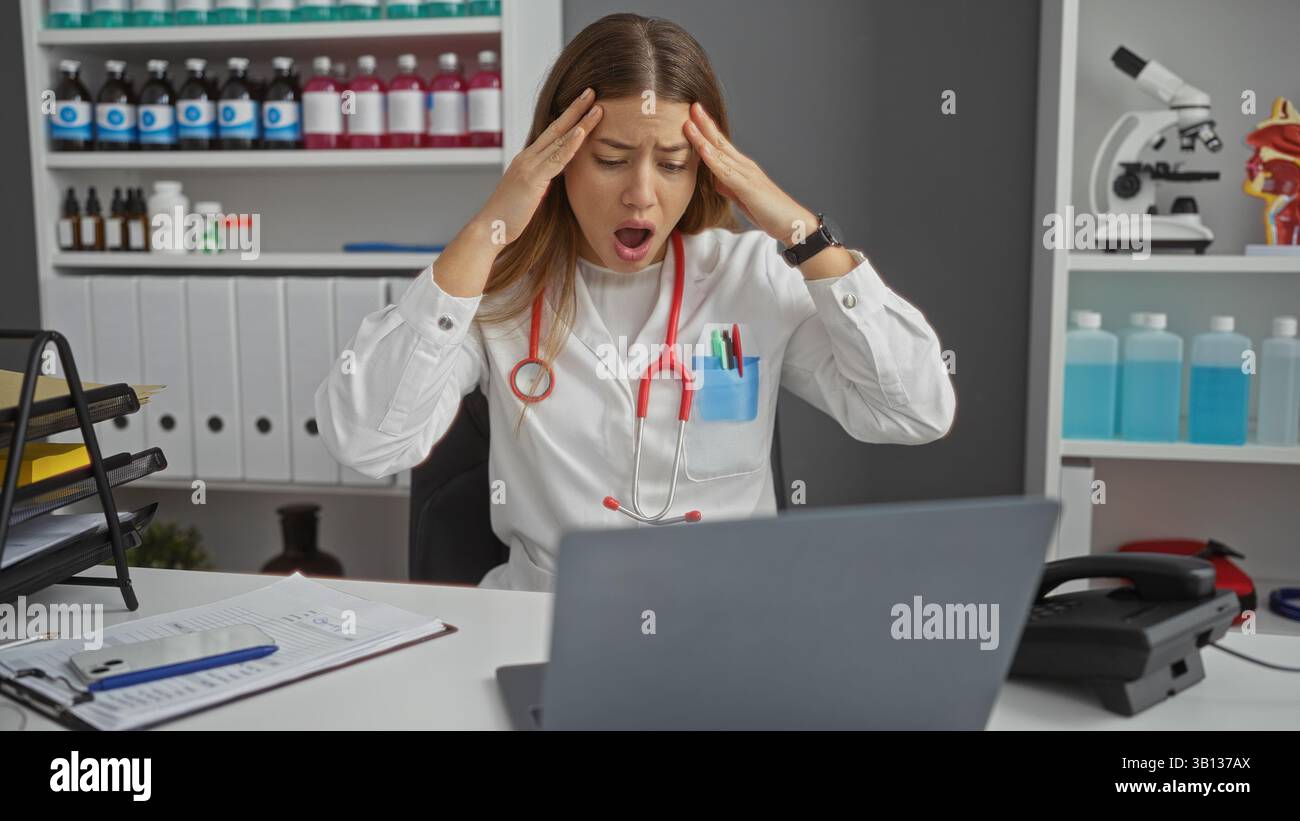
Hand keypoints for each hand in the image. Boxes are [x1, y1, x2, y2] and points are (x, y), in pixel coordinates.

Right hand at [477, 88, 603, 245]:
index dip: (568, 118)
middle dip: (575, 108)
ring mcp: (529, 166)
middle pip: (556, 127)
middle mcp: (528, 157)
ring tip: (597, 107)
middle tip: (591, 91)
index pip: (552, 134)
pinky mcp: (532, 178)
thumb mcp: (530, 193)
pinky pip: (556, 159)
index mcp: (528, 160)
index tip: (584, 105)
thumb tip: (557, 175)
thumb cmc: (509, 216)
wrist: (490, 228)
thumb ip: (543, 180)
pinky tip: (582, 132)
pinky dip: (570, 144)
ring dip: (580, 122)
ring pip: (559, 139)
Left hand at [683, 102, 816, 245]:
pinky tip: (702, 148)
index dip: (707, 131)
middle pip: (721, 142)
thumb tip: (716, 181)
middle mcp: (745, 167)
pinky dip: (712, 159)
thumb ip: (729, 187)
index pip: (722, 146)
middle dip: (705, 123)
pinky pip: (726, 171)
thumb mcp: (743, 198)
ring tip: (690, 120)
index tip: (693, 117)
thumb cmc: (770, 212)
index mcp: (743, 169)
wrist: (792, 224)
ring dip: (704, 136)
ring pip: (721, 153)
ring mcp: (747, 175)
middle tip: (692, 105)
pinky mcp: (748, 187)